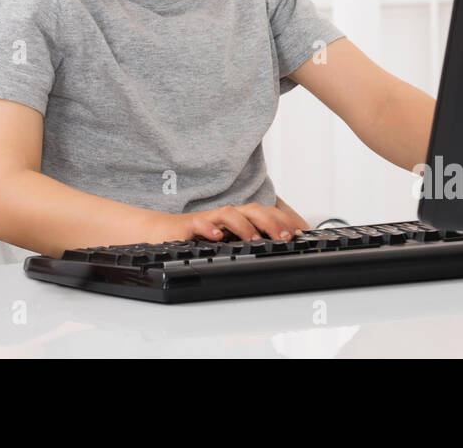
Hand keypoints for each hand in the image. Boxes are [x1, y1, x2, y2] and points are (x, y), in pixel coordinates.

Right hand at [170, 199, 310, 242]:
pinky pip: (200, 223)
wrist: (164, 231)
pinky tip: (217, 237)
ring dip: (245, 226)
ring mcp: (209, 219)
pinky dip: (209, 229)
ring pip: (230, 213)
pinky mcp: (189, 225)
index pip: (266, 213)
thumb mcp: (229, 241)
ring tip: (255, 239)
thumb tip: (275, 251)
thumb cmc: (199, 236)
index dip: (284, 220)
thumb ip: (248, 242)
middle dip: (272, 222)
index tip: (299, 233)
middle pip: (253, 210)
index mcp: (239, 218)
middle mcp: (227, 216)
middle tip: (285, 237)